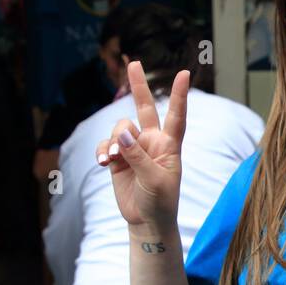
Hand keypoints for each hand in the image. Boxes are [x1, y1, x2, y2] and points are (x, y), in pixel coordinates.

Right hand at [96, 61, 188, 227]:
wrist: (146, 221)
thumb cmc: (160, 201)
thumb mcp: (154, 180)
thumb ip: (138, 156)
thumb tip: (121, 134)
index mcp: (169, 145)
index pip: (176, 116)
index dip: (179, 95)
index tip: (184, 73)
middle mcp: (152, 142)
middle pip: (145, 108)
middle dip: (139, 86)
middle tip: (134, 63)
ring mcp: (134, 149)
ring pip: (119, 129)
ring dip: (113, 140)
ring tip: (112, 158)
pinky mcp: (118, 159)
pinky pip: (105, 145)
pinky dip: (102, 151)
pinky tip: (104, 162)